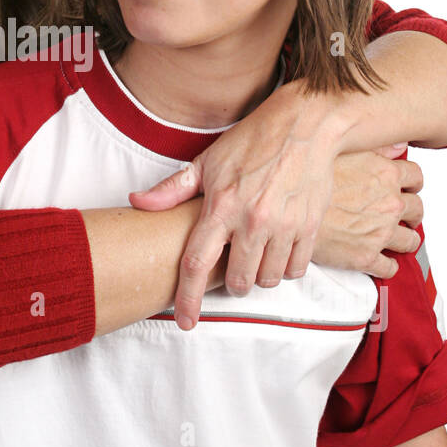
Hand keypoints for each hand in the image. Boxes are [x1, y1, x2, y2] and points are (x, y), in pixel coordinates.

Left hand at [128, 80, 406, 329]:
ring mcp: (284, 226)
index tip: (184, 321)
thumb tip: (136, 202)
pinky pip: (297, 269)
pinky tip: (280, 247)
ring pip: (268, 279)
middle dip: (232, 282)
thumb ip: (172, 190)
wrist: (305, 124)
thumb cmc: (252, 141)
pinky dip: (287, 266)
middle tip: (233, 264)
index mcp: (221, 206)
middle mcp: (253, 220)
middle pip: (237, 281)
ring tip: (257, 252)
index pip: (196, 264)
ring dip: (260, 275)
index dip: (187, 298)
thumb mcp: (207, 161)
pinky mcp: (310, 227)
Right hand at [312, 148, 423, 275]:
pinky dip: (388, 266)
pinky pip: (389, 267)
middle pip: (417, 209)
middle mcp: (389, 203)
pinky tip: (379, 262)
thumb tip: (396, 146)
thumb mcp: (342, 151)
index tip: (407, 188)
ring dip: (404, 240)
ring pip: (410, 241)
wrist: (284, 211)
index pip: (416, 177)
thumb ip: (374, 149)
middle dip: (411, 213)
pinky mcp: (367, 256)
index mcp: (385, 175)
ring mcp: (380, 232)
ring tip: (393, 240)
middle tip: (401, 216)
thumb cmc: (306, 177)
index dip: (412, 183)